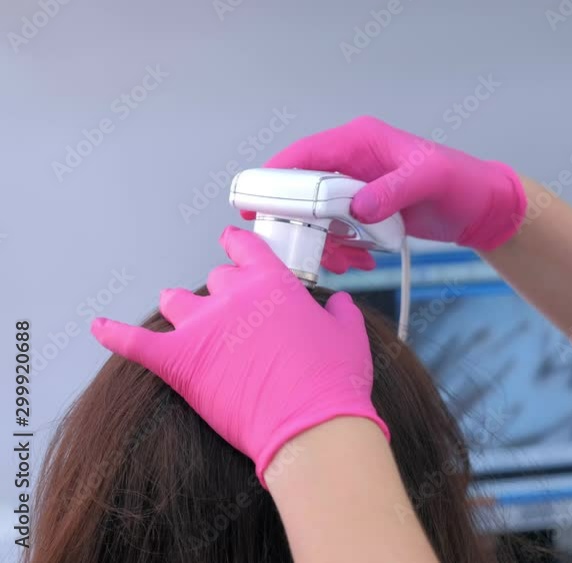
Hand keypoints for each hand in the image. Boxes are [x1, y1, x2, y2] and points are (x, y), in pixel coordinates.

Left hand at [90, 226, 387, 484]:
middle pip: (215, 279)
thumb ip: (341, 312)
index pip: (245, 249)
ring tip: (184, 320)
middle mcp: (235, 297)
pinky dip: (113, 334)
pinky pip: (134, 343)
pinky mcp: (180, 363)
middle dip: (222, 293)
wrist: (313, 428)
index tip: (230, 243)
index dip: (236, 244)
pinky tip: (98, 327)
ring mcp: (203, 329)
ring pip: (176, 302)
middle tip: (232, 315)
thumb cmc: (334, 383)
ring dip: (181, 309)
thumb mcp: (350, 336)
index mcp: (274, 285)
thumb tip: (338, 304)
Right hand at [252, 116, 526, 271]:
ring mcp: (356, 188)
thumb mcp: (430, 180)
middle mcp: (352, 162)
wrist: (480, 207)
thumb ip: (393, 190)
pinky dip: (342, 250)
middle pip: (303, 189)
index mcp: (361, 141)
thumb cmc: (461, 182)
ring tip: (344, 263)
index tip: (254, 203)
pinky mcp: (363, 211)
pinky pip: (337, 231)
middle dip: (300, 222)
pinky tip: (359, 263)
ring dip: (323, 243)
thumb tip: (358, 206)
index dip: (275, 177)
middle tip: (300, 248)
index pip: (306, 153)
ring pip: (317, 216)